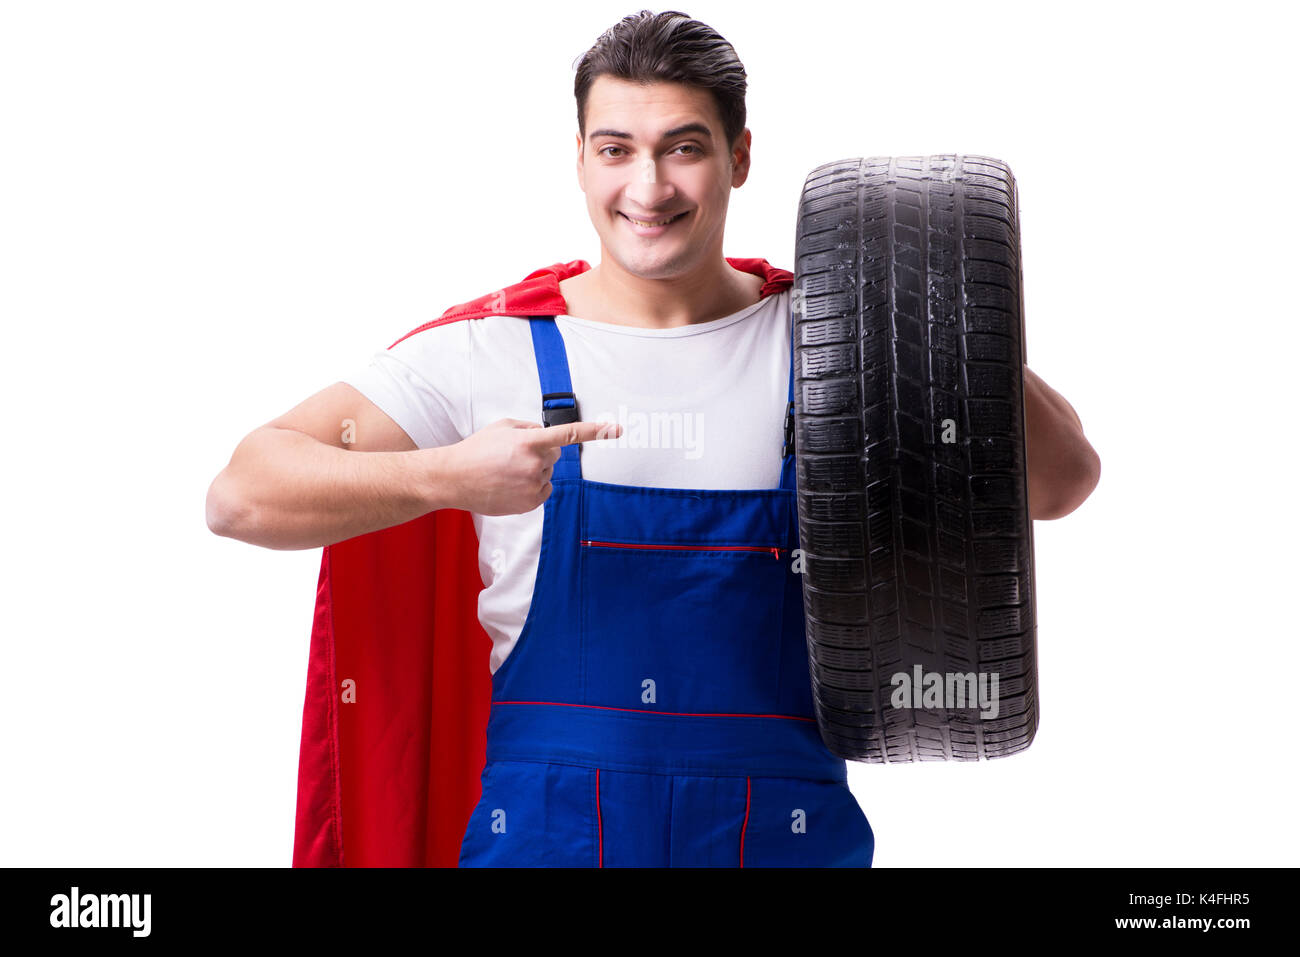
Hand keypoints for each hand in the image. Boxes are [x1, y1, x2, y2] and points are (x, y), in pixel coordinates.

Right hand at [443, 417, 620, 514]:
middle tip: (514, 455)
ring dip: (535, 470)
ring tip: (506, 471)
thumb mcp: (503, 427)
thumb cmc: (476, 450)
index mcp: (529, 442)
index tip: (616, 429)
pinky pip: (544, 490)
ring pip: (548, 473)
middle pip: (556, 455)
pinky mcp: (531, 503)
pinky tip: (510, 484)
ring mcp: (533, 485)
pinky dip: (533, 486)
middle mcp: (535, 464)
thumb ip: (530, 428)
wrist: (454, 478)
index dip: (596, 432)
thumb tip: (547, 434)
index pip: (569, 435)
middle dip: (542, 452)